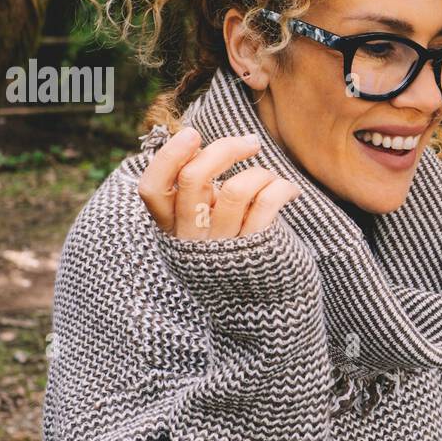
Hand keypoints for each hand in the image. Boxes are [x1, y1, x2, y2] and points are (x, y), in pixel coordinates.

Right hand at [137, 126, 300, 238]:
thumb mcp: (203, 225)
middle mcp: (192, 240)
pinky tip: (289, 191)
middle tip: (251, 142)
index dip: (168, 156)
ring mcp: (223, 248)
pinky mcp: (256, 252)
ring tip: (270, 178)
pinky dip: (282, 187)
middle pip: (194, 178)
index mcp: (172, 229)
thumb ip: (195, 193)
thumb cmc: (233, 251)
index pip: (152, 189)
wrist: (263, 306)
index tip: (193, 134)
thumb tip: (194, 141)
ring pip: (235, 189)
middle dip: (225, 148)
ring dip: (260, 172)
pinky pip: (266, 203)